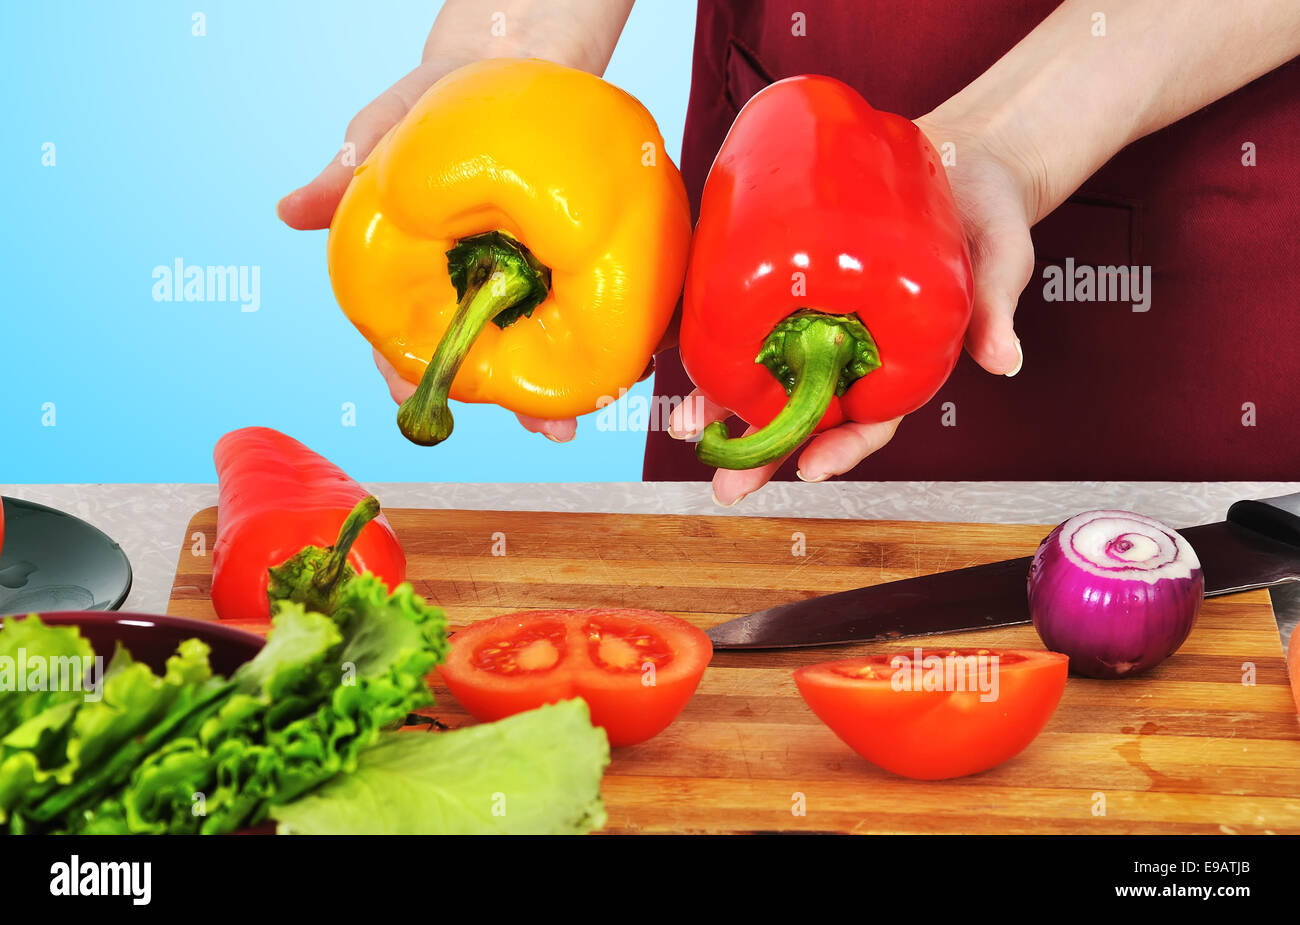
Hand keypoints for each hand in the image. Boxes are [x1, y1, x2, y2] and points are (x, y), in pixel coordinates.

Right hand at [279, 54, 580, 443]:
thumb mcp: (385, 132)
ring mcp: (512, 281)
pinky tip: (602, 377)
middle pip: (472, 359)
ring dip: (545, 393)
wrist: (505, 64)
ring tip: (567, 426)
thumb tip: (289, 212)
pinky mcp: (557, 265)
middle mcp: (464, 288)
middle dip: (497, 399)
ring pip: (523, 348)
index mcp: (414, 273)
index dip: (405, 371)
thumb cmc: (432, 104)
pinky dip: (583, 345)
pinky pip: (568, 311)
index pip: (398, 336)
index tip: (410, 396)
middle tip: (537, 430)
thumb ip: (344, 177)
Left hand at [670, 110, 1039, 504]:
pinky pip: (751, 320)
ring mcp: (820, 322)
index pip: (870, 420)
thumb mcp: (1001, 259)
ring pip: (768, 375)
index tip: (810, 467)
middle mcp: (854, 352)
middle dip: (763, 449)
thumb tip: (1002, 360)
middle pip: (806, 412)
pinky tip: (680, 356)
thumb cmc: (988, 217)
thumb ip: (994, 307)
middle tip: (726, 479)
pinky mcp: (793, 285)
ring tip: (685, 425)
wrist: (963, 162)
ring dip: (726, 406)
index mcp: (901, 363)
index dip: (841, 446)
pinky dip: (717, 342)